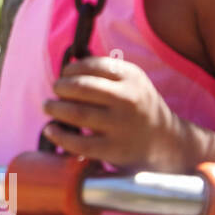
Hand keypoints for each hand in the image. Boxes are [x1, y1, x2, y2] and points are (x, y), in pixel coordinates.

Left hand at [40, 56, 189, 170]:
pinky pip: (79, 143)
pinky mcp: (115, 149)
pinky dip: (59, 135)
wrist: (166, 142)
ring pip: (77, 113)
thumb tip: (66, 68)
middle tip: (55, 90)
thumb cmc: (137, 107)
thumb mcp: (131, 82)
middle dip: (60, 87)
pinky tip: (50, 129)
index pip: (93, 65)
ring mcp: (122, 126)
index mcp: (132, 77)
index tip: (64, 75)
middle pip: (81, 87)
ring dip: (55, 108)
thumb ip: (103, 73)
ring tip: (48, 106)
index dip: (71, 69)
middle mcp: (128, 99)